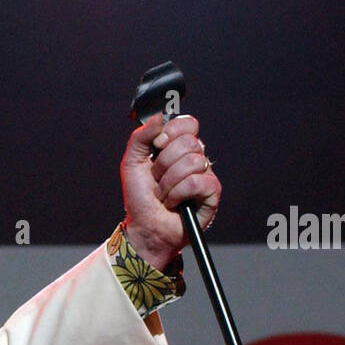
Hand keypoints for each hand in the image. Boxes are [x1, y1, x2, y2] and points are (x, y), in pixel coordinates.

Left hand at [120, 113, 220, 269]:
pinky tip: (174, 203)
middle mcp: (195, 157)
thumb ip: (141, 137)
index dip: (171, 132)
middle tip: (157, 178)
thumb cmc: (140, 198)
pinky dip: (178, 193)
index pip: (188, 123)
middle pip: (189, 141)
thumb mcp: (132, 162)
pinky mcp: (212, 193)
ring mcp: (205, 174)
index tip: (157, 146)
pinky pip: (198, 182)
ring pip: (192, 162)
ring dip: (168, 182)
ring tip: (163, 194)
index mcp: (178, 147)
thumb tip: (159, 117)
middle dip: (164, 163)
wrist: (144, 227)